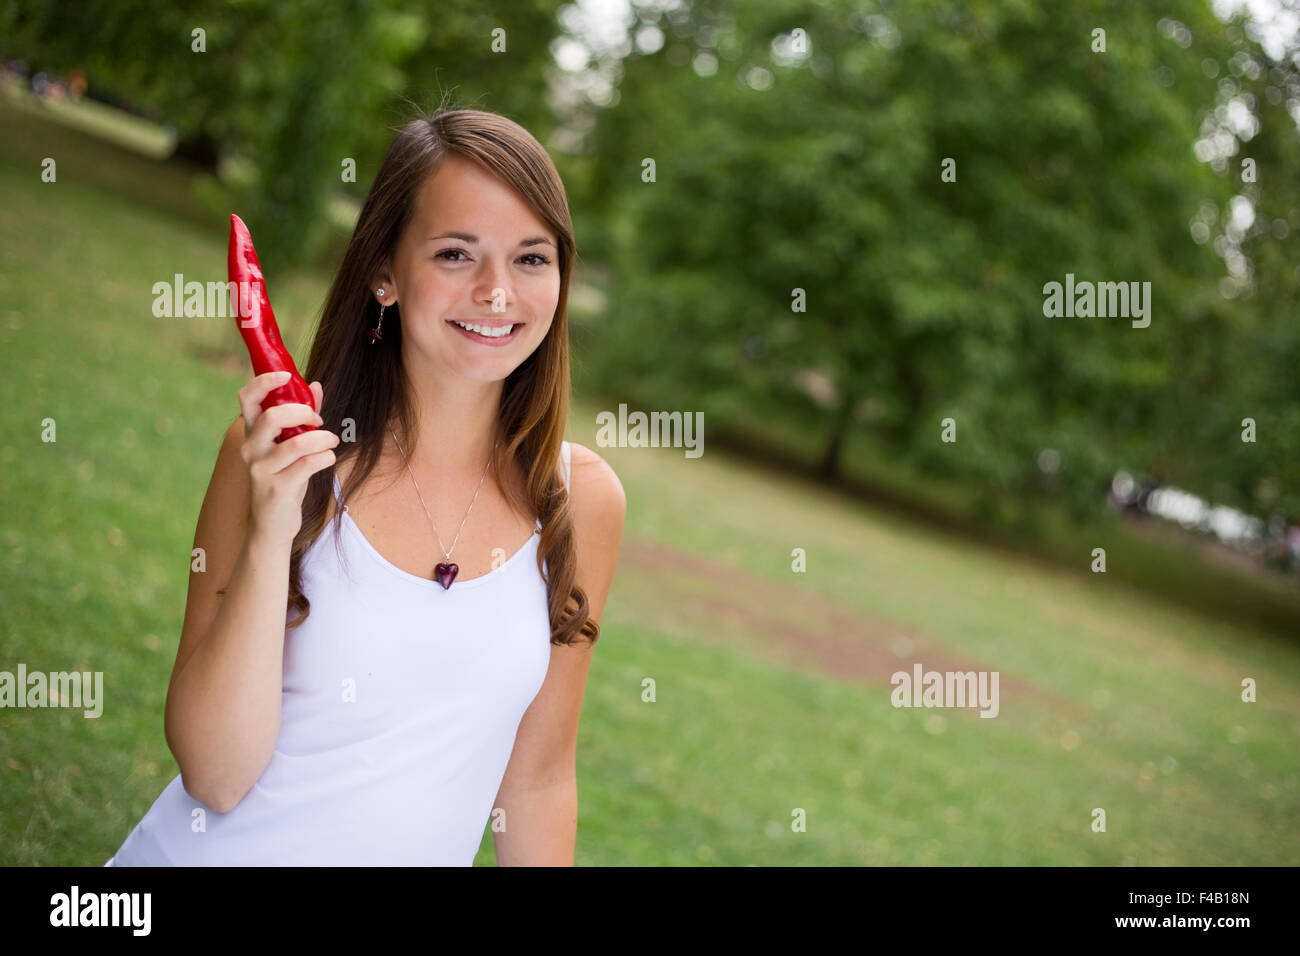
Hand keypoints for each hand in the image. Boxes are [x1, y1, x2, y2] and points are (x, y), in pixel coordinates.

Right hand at [237, 371, 338, 546]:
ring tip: (332, 441)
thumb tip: (316, 386)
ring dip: (322, 438)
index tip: (286, 375)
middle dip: (302, 412)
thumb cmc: (283, 481)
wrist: (271, 527)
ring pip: (296, 443)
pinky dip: (325, 457)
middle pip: (271, 416)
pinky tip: (328, 458)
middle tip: (318, 420)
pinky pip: (307, 464)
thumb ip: (301, 418)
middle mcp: (250, 450)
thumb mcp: (289, 448)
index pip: (246, 399)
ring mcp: (261, 470)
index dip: (264, 382)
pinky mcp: (277, 489)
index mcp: (251, 435)